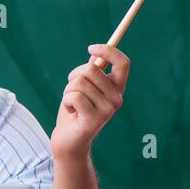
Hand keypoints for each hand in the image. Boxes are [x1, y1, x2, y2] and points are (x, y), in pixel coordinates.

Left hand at [51, 43, 129, 162]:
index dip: (108, 51)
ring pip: (79, 83)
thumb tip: (95, 53)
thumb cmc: (74, 110)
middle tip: (72, 91)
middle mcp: (117, 98)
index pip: (123, 63)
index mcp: (116, 88)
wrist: (68, 140)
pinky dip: (66, 101)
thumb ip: (91, 72)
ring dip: (68, 92)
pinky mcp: (95, 119)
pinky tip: (71, 112)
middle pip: (92, 69)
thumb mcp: (83, 87)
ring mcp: (108, 110)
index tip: (91, 48)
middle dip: (73, 76)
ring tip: (72, 105)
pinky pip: (74, 96)